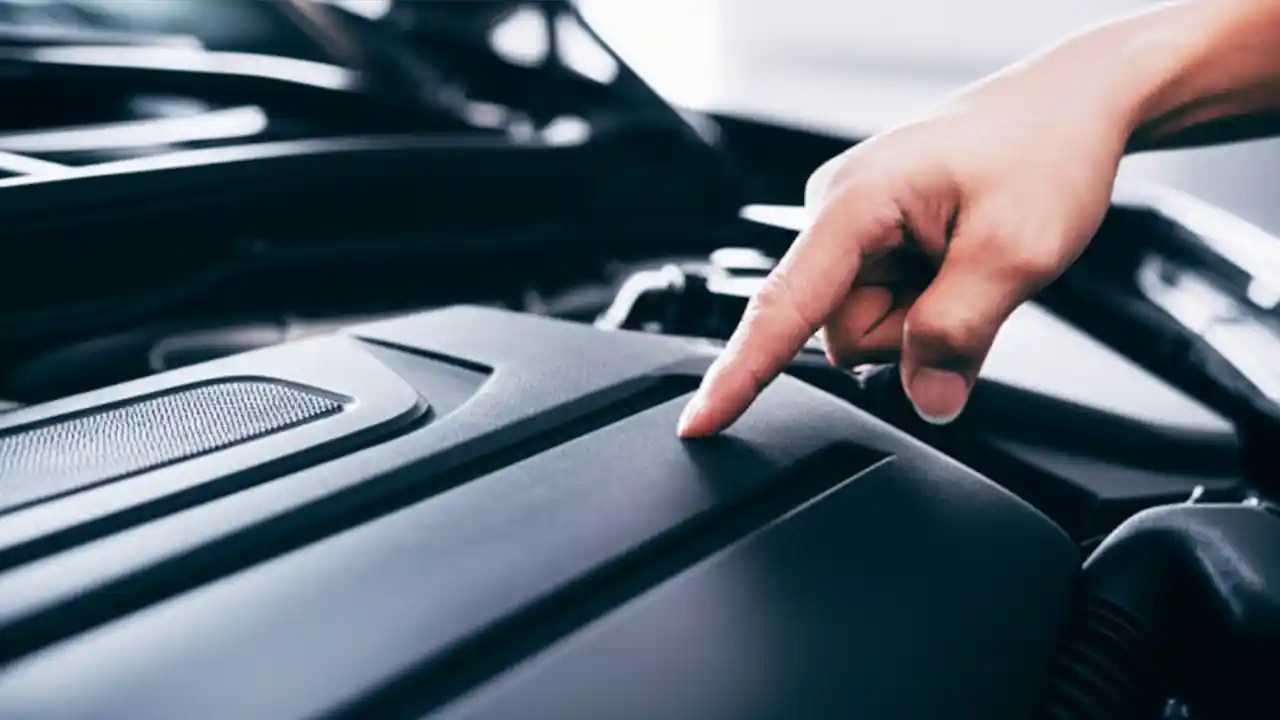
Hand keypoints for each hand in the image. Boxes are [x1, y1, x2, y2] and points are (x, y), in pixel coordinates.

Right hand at [677, 56, 1131, 435]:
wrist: (1071, 106)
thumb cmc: (1045, 150)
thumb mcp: (1018, 252)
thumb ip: (958, 333)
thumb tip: (924, 399)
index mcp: (854, 203)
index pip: (782, 306)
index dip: (740, 374)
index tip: (699, 423)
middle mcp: (837, 209)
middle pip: (842, 330)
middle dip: (909, 331)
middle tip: (972, 279)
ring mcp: (854, 223)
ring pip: (866, 324)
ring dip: (922, 315)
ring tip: (966, 261)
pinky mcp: (874, 235)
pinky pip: (885, 302)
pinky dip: (925, 299)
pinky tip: (955, 259)